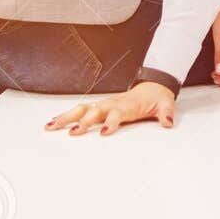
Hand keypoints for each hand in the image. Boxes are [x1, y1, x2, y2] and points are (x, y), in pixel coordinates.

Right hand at [45, 81, 175, 134]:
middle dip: (83, 122)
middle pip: (94, 111)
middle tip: (72, 133)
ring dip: (66, 117)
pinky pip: (80, 110)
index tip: (105, 131)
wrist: (153, 85)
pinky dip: (66, 116)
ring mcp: (104, 105)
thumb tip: (168, 122)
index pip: (117, 113)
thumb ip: (166, 113)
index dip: (111, 121)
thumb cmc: (156, 97)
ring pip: (82, 109)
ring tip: (51, 126)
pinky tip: (53, 123)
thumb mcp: (166, 104)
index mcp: (127, 105)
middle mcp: (112, 104)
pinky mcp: (99, 107)